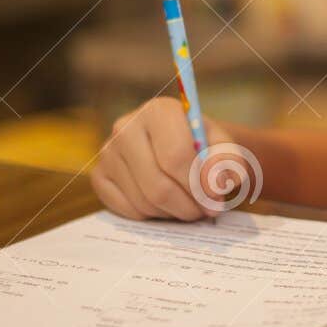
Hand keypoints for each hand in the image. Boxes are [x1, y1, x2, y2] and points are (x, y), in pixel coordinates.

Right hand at [91, 97, 235, 220]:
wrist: (184, 146)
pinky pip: (129, 211)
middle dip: (187, 206)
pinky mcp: (99, 176)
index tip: (215, 200)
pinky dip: (153, 216)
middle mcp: (126, 127)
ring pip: (144, 202)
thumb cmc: (206, 147)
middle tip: (205, 210)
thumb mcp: (226, 149)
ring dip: (174, 212)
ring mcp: (108, 152)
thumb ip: (227, 164)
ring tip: (189, 204)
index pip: (176, 156)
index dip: (199, 186)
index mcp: (159, 111)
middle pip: (157, 185)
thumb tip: (213, 185)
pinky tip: (166, 203)